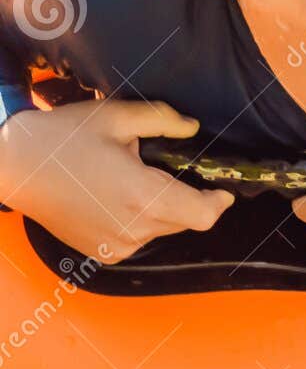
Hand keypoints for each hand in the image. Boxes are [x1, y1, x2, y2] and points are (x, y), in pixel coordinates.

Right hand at [0, 99, 233, 262]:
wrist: (12, 168)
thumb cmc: (63, 139)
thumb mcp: (117, 116)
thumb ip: (164, 120)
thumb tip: (193, 127)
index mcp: (142, 196)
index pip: (202, 215)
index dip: (218, 202)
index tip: (222, 189)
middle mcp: (131, 229)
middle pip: (185, 221)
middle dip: (186, 196)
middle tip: (161, 167)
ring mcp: (114, 246)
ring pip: (162, 229)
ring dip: (161, 207)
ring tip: (132, 179)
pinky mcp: (100, 253)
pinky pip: (138, 238)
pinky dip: (139, 219)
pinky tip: (117, 196)